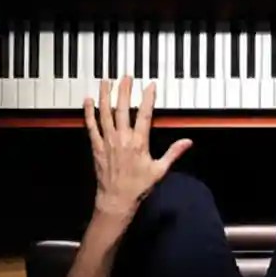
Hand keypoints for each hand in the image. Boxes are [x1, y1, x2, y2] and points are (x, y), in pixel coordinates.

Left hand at [83, 76, 191, 219]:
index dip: (147, 98)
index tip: (149, 85)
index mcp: (138, 143)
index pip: (144, 114)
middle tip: (125, 76)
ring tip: (106, 81)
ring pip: (105, 113)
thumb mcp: (159, 170)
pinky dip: (88, 112)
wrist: (116, 200)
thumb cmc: (138, 186)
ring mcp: (107, 141)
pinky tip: (88, 100)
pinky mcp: (96, 146)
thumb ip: (173, 153)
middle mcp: (122, 138)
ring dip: (105, 95)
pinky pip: (91, 126)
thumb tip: (188, 142)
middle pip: (122, 109)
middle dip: (124, 90)